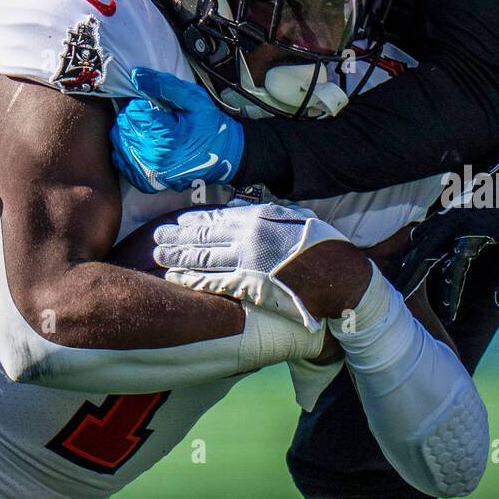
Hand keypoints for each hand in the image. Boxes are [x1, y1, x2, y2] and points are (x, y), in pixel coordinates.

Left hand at [110, 67, 243, 193]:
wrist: (225, 157)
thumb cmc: (210, 127)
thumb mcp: (194, 100)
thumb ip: (164, 86)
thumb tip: (136, 76)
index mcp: (164, 138)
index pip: (132, 112)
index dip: (142, 104)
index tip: (156, 106)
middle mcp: (153, 159)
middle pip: (123, 127)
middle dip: (135, 117)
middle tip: (155, 117)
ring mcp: (148, 173)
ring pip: (119, 143)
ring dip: (129, 131)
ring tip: (150, 129)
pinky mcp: (147, 182)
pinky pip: (122, 162)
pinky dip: (127, 150)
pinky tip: (142, 143)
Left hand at [152, 202, 362, 329]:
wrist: (341, 277)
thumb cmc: (322, 246)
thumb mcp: (295, 217)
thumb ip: (266, 213)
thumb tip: (242, 210)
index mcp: (259, 218)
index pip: (216, 218)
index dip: (192, 222)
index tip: (176, 223)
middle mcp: (249, 237)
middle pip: (203, 237)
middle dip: (177, 239)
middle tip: (157, 240)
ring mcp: (248, 262)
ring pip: (203, 259)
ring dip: (178, 258)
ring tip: (159, 257)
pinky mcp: (251, 287)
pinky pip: (215, 282)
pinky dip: (193, 279)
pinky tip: (177, 278)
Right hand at [392, 178, 498, 321]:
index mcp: (471, 232)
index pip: (455, 269)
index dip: (451, 293)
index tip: (449, 316)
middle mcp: (453, 223)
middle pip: (424, 253)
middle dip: (410, 275)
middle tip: (399, 295)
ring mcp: (448, 214)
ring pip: (421, 240)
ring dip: (410, 259)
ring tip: (397, 278)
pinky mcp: (450, 209)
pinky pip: (426, 229)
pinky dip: (416, 244)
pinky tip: (410, 254)